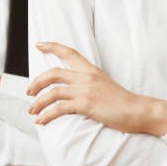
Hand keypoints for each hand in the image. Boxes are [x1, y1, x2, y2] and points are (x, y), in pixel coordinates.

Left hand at [28, 42, 166, 135]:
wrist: (137, 110)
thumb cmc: (122, 101)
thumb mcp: (104, 84)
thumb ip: (89, 83)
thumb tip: (73, 89)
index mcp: (91, 70)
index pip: (69, 53)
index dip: (52, 47)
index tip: (39, 44)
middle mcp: (86, 77)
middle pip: (53, 73)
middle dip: (36, 82)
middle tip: (29, 92)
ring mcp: (86, 90)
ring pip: (53, 91)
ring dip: (38, 102)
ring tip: (33, 111)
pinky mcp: (86, 104)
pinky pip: (59, 108)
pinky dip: (47, 115)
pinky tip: (42, 121)